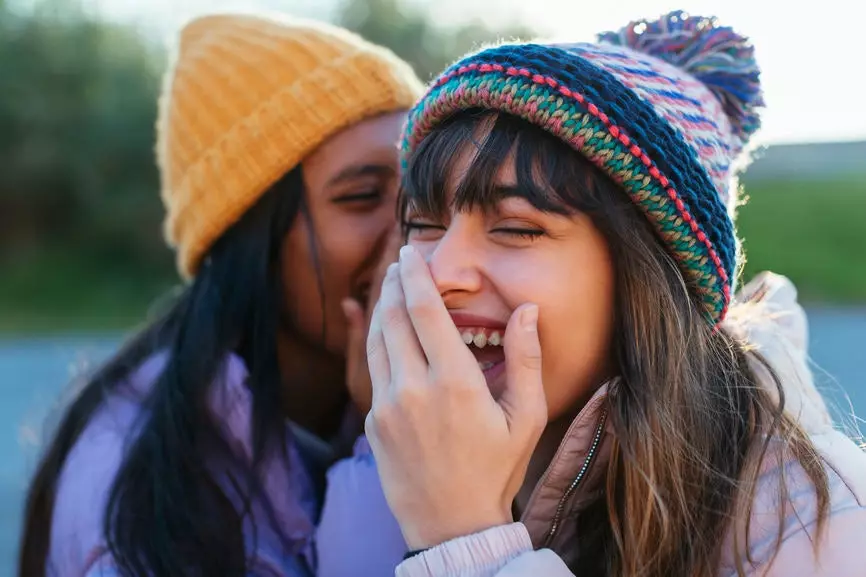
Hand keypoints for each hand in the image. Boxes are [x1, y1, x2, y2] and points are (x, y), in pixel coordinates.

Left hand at [365, 244, 546, 549]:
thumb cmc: (497, 471)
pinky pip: (373, 371)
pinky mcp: (372, 423)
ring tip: (388, 286)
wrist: (452, 526)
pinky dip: (377, 342)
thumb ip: (526, 360)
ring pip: (376, 340)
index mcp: (455, 383)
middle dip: (393, 282)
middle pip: (392, 317)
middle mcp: (413, 389)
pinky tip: (387, 333)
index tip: (411, 252)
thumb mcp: (527, 418)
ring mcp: (386, 407)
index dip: (415, 275)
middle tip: (398, 261)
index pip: (425, 310)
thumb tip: (528, 310)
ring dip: (380, 308)